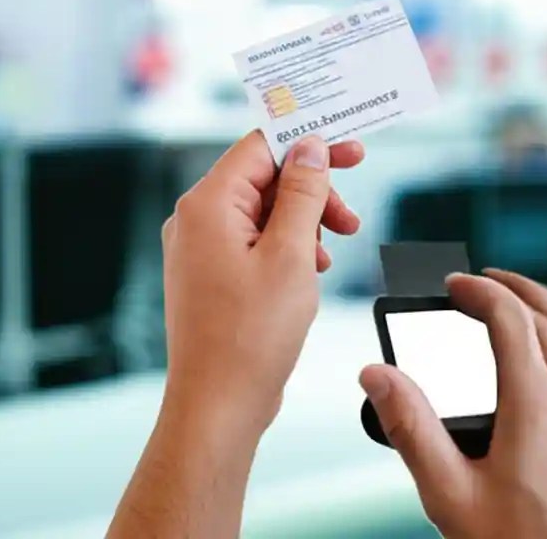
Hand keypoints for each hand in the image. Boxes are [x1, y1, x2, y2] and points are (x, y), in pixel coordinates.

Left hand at [110, 131, 364, 538]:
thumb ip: (303, 194)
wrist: (218, 403)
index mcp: (208, 206)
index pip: (261, 146)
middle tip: (350, 214)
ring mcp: (199, 249)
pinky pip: (253, 241)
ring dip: (304, 222)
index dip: (309, 143)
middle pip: (263, 178)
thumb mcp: (292, 254)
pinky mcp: (210, 275)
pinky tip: (310, 271)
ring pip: (262, 212)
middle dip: (312, 192)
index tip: (351, 149)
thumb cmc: (249, 338)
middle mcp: (195, 221)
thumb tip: (310, 149)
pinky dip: (287, 247)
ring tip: (331, 251)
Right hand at [359, 269, 546, 538]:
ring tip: (513, 309)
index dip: (477, 290)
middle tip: (481, 283)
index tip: (453, 286)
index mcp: (533, 402)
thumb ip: (412, 430)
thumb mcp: (451, 494)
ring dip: (543, 309)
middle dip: (513, 286)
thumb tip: (377, 374)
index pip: (509, 315)